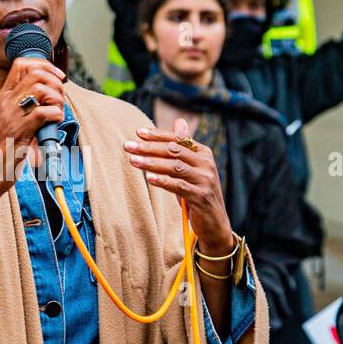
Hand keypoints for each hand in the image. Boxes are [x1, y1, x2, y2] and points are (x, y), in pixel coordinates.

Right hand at [0, 56, 65, 196]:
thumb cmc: (1, 149)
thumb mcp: (8, 120)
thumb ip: (23, 106)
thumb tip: (50, 97)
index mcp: (3, 97)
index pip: (21, 64)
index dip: (44, 65)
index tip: (57, 76)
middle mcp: (6, 102)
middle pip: (35, 73)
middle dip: (55, 82)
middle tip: (59, 98)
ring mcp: (11, 116)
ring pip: (40, 89)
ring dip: (57, 98)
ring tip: (57, 111)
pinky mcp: (19, 132)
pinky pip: (43, 113)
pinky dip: (56, 115)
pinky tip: (55, 122)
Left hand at [124, 118, 233, 253]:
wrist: (214, 222)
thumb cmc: (197, 192)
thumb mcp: (190, 169)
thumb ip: (182, 148)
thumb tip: (179, 121)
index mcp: (203, 153)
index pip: (177, 139)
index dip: (157, 135)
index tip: (138, 132)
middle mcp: (206, 163)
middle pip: (174, 151)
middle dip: (149, 147)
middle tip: (128, 146)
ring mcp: (205, 180)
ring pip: (175, 167)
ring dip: (151, 163)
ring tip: (133, 160)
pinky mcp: (201, 196)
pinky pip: (179, 186)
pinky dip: (163, 181)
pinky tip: (149, 178)